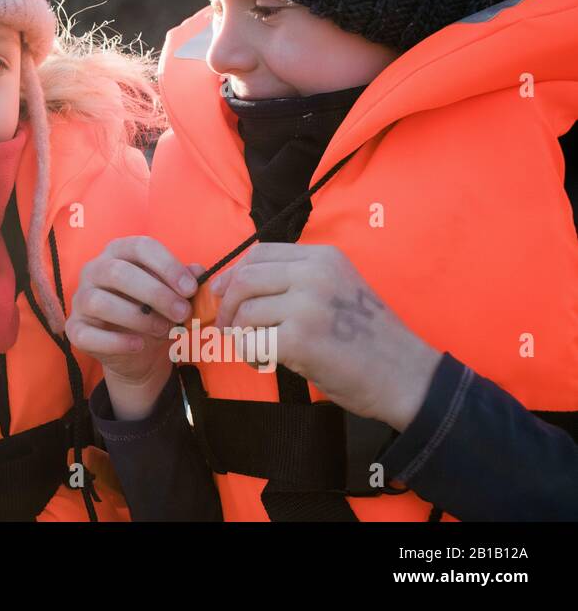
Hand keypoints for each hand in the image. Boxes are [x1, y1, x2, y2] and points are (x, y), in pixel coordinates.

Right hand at [67, 237, 202, 414]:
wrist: (139, 353)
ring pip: (99, 302)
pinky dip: (116, 341)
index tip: (190, 288)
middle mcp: (94, 270)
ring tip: (164, 329)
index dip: (167, 265)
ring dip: (137, 317)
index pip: (139, 246)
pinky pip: (88, 334)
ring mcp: (80, 300)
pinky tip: (139, 345)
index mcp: (118, 253)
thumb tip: (199, 272)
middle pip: (117, 272)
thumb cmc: (155, 313)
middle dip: (155, 293)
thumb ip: (185, 282)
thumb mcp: (174, 296)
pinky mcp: (75, 329)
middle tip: (182, 313)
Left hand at [210, 243, 440, 429]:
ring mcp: (307, 305)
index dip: (233, 275)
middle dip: (226, 306)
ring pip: (244, 312)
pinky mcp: (300, 339)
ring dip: (239, 335)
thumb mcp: (339, 289)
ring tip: (256, 349)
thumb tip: (238, 285)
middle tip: (227, 328)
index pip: (258, 253)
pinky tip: (264, 362)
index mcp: (323, 257)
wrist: (408, 378)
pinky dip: (249, 355)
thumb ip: (297, 280)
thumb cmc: (369, 339)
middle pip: (244, 279)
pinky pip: (251, 342)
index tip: (223, 294)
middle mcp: (314, 273)